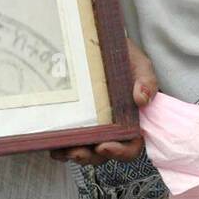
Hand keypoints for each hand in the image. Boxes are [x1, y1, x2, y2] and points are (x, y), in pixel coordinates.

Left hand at [51, 38, 155, 166]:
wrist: (102, 41)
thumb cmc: (124, 57)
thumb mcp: (140, 64)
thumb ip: (146, 80)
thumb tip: (142, 99)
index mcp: (132, 121)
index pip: (131, 146)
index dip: (120, 152)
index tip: (105, 146)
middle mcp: (112, 127)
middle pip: (103, 153)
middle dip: (89, 157)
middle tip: (76, 151)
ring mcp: (93, 125)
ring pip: (84, 150)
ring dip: (72, 154)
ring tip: (61, 150)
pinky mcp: (76, 118)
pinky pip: (69, 138)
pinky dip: (60, 144)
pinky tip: (52, 143)